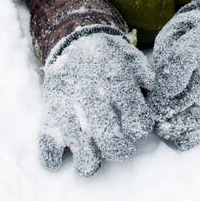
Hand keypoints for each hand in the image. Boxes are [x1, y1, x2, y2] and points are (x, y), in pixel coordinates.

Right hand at [39, 27, 154, 176]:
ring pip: (82, 152)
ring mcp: (68, 107)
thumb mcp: (132, 57)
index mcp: (117, 81)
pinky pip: (48, 148)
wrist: (73, 40)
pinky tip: (64, 153)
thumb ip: (146, 78)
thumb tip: (151, 95)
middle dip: (120, 151)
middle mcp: (92, 95)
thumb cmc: (108, 55)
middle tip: (119, 146)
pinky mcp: (48, 114)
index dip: (139, 130)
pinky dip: (55, 158)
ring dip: (91, 160)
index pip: (137, 122)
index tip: (134, 126)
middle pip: (111, 141)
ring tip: (94, 152)